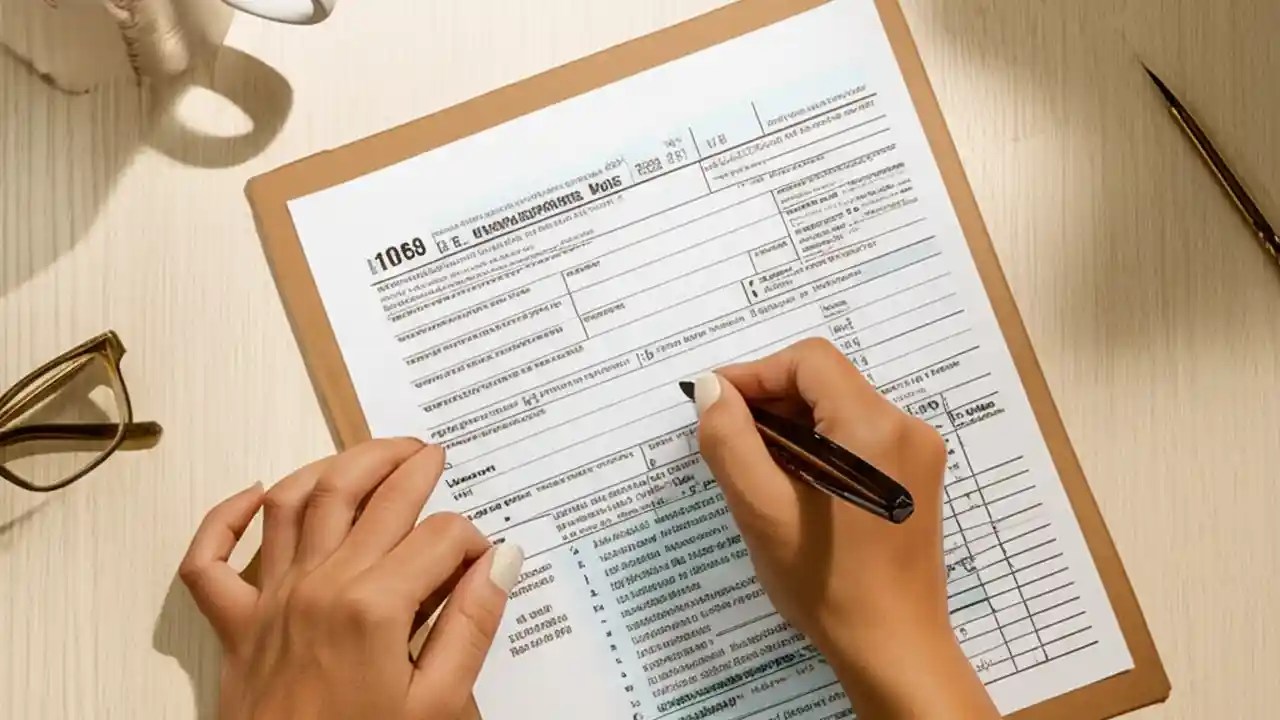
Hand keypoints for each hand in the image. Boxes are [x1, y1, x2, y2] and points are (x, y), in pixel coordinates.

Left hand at [178, 439, 524, 719]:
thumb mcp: (439, 705)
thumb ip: (472, 626)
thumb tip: (502, 560)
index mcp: (375, 607)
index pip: (439, 538)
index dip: (472, 538)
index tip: (485, 557)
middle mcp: (320, 586)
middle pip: (373, 496)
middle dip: (411, 466)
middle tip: (432, 454)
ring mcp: (272, 600)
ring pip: (299, 499)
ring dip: (338, 463)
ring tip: (373, 453)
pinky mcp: (236, 625)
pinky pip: (211, 560)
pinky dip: (226, 518)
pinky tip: (255, 494)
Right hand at [692, 339, 996, 717]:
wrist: (894, 648)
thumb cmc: (826, 584)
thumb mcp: (762, 511)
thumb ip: (731, 440)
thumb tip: (713, 389)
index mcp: (873, 428)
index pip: (808, 361)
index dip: (755, 373)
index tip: (715, 403)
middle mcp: (906, 428)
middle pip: (826, 383)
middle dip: (771, 401)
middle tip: (727, 439)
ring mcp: (918, 454)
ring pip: (841, 409)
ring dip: (793, 426)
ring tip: (755, 468)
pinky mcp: (916, 478)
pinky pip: (860, 437)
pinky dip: (820, 446)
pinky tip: (791, 484)